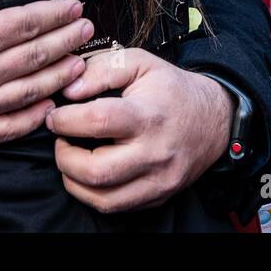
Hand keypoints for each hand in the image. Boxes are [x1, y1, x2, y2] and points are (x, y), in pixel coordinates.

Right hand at [0, 0, 93, 144]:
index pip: (27, 24)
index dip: (55, 15)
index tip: (75, 8)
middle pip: (36, 56)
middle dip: (67, 42)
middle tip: (88, 31)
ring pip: (29, 92)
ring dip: (59, 77)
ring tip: (80, 65)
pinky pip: (6, 128)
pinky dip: (32, 119)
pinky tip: (49, 109)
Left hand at [45, 48, 231, 212]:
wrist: (214, 119)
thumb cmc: (171, 89)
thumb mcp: (140, 63)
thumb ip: (101, 69)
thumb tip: (68, 90)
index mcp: (148, 116)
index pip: (97, 121)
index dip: (65, 119)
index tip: (56, 115)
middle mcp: (154, 154)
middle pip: (95, 171)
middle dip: (63, 157)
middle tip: (61, 139)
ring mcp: (158, 181)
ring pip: (101, 199)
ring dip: (73, 180)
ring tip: (72, 156)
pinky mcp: (157, 197)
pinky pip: (115, 207)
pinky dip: (92, 193)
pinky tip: (89, 172)